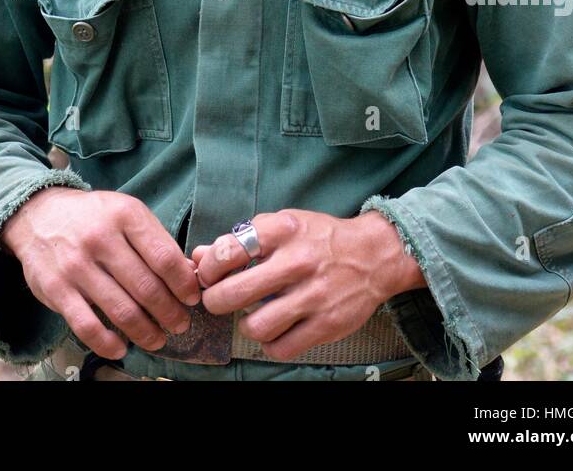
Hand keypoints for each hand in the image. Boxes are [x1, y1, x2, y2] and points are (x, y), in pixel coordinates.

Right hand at [0, 188, 201, 359]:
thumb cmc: (94, 217)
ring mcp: (77, 266)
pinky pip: (87, 326)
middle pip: (146, 287)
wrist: (39, 215)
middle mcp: (101, 239)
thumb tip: (188, 274)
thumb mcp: (127, 213)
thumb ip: (155, 241)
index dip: (183, 284)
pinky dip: (108, 344)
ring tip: (157, 339)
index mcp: (125, 215)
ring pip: (121, 310)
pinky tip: (122, 347)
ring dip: (146, 332)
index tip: (192, 299)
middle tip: (180, 325)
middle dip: (170, 313)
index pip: (164, 257)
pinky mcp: (56, 290)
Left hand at [191, 208, 423, 361]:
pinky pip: (281, 347)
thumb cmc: (320, 238)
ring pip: (256, 326)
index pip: (228, 251)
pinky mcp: (326, 324)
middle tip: (219, 301)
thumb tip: (199, 256)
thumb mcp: (283, 226)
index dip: (208, 268)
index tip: (209, 274)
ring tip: (254, 316)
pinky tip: (275, 331)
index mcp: (283, 231)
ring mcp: (313, 296)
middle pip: (234, 294)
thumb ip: (241, 240)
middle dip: (217, 301)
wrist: (374, 255)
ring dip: (247, 325)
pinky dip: (271, 344)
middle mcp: (297, 262)